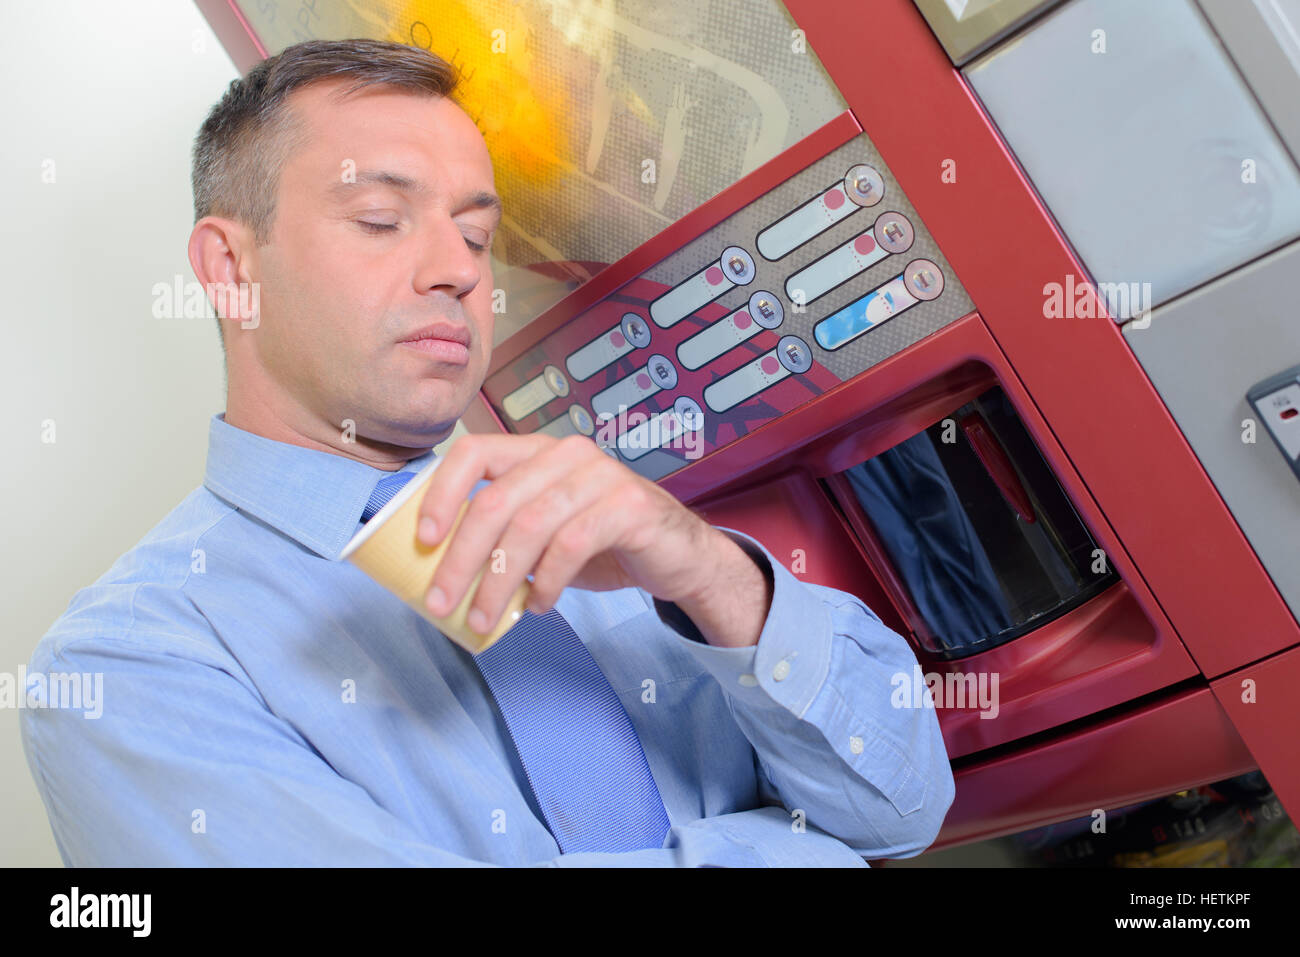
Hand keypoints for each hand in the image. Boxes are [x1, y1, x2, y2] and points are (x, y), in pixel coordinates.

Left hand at [414, 433, 768, 645]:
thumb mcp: (544, 533)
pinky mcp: (629, 505)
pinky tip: (536, 605)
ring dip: (497, 581)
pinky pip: (571, 545)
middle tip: (439, 603)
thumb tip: (437, 570)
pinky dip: (546, 582)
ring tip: (483, 618)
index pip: (473, 451)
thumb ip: (502, 534)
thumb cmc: (603, 544)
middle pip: (495, 500)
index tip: (424, 539)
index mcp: (536, 452)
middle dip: (460, 558)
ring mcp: (600, 475)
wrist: (680, 556)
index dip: (441, 492)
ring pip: (529, 527)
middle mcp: (566, 454)